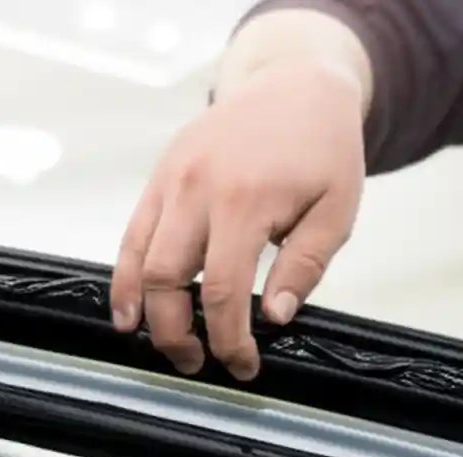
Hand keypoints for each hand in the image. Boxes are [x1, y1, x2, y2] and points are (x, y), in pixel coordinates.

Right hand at [110, 11, 369, 380]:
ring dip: (141, 309)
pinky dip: (126, 272)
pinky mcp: (161, 174)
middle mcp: (197, 188)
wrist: (296, 85)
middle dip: (175, 332)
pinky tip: (129, 307)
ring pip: (137, 256)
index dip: (228, 338)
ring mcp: (172, 178)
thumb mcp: (336, 211)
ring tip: (153, 344)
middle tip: (195, 364)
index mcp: (245, 200)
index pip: (222, 290)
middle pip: (165, 278)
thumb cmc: (323, 150)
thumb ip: (305, 266)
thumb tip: (274, 317)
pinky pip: (133, 231)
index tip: (242, 366)